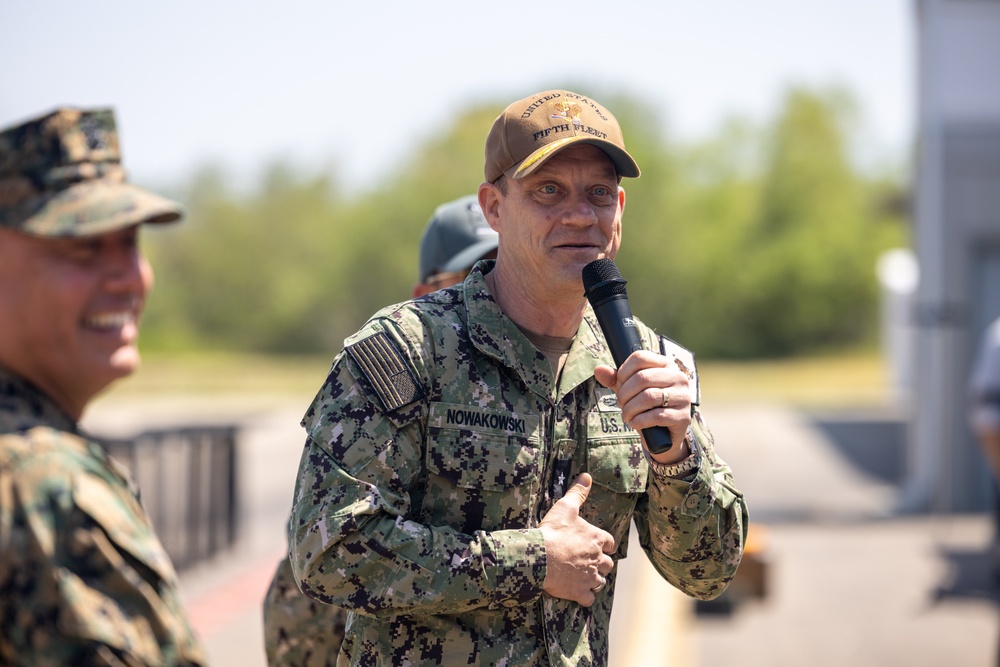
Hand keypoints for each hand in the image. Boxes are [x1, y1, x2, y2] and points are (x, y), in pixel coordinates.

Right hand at [538, 473, 615, 605]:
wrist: (539, 556)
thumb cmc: (553, 531)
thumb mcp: (566, 507)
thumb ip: (578, 493)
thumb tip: (587, 476)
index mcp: (597, 539)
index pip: (610, 543)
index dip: (605, 544)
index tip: (599, 545)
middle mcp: (597, 559)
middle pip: (608, 564)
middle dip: (601, 563)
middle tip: (589, 562)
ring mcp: (589, 577)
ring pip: (600, 582)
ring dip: (595, 580)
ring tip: (585, 577)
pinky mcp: (579, 592)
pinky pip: (589, 599)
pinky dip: (585, 597)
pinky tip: (578, 593)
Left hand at [594, 350, 691, 462]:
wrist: (664, 436)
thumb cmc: (647, 407)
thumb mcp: (630, 390)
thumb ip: (615, 379)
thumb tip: (598, 370)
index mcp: (666, 365)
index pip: (640, 357)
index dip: (623, 372)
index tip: (619, 385)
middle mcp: (678, 377)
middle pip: (642, 378)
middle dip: (624, 393)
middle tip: (620, 404)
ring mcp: (683, 397)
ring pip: (649, 397)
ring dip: (630, 408)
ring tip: (626, 415)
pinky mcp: (683, 417)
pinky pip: (656, 416)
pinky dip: (639, 421)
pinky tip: (634, 423)